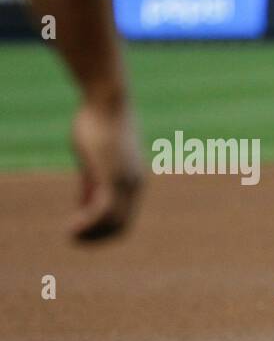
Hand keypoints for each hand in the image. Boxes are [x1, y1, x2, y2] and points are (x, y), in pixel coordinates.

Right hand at [68, 98, 142, 241]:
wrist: (108, 101)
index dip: (103, 231)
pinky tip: (72, 226)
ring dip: (91, 233)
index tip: (80, 232)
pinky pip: (104, 210)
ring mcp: (126, 182)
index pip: (124, 219)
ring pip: (114, 222)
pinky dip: (89, 223)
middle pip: (121, 226)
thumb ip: (91, 184)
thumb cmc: (98, 125)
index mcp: (134, 183)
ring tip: (70, 235)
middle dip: (98, 238)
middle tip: (74, 240)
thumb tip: (84, 206)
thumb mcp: (94, 160)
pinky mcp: (113, 175)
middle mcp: (135, 186)